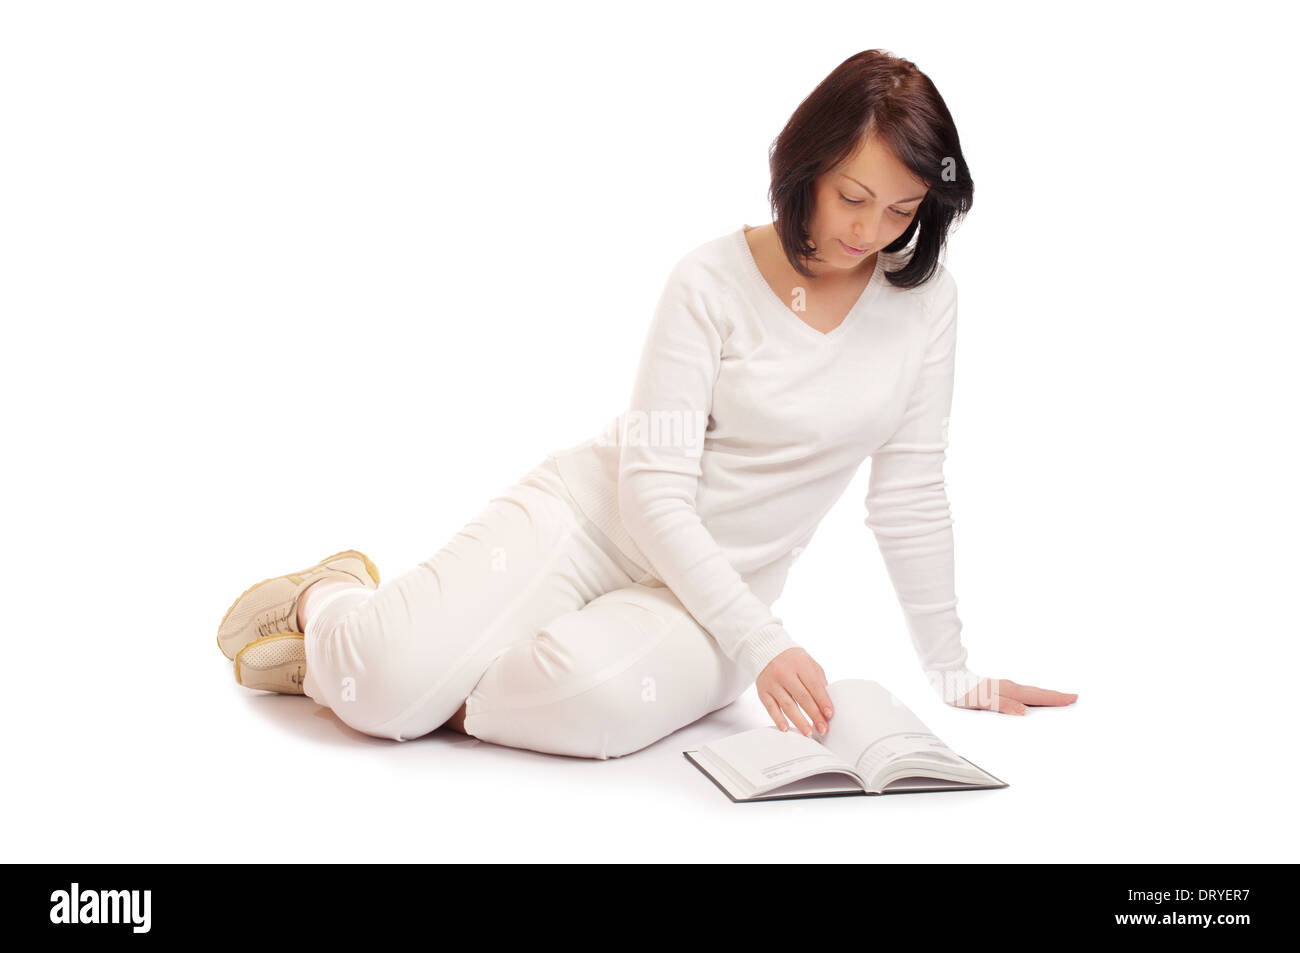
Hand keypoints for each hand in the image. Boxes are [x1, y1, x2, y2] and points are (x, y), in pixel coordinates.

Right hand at [756, 647, 833, 736]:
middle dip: (814, 715)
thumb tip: (826, 704)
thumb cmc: (793, 660)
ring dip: (799, 721)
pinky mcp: (762, 691)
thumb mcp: (809, 664)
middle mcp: (785, 673)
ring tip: (808, 733)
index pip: (814, 685)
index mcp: (800, 664)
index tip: (829, 714)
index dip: (823, 701)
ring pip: (787, 705)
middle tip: (823, 729)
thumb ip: (818, 682)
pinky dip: (778, 719)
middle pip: (802, 698)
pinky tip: (786, 728)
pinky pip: (771, 707)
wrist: (768, 651)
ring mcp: (772, 683)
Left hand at [951, 678, 1077, 714]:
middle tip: (1071, 698)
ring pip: (1029, 693)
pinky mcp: (996, 690)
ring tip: (1056, 700)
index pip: (1037, 696)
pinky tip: (1029, 702)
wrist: (947, 679)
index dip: (1055, 698)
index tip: (1071, 698)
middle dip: (1054, 696)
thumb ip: (1004, 705)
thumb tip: (1024, 711)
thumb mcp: (983, 700)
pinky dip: (1030, 697)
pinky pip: (1020, 694)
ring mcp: (1003, 688)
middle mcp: (1009, 687)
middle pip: (1037, 693)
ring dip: (1044, 696)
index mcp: (1009, 690)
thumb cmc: (963, 690)